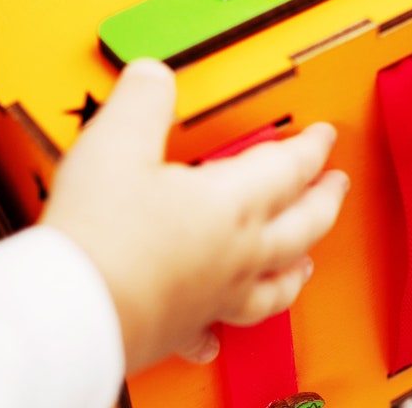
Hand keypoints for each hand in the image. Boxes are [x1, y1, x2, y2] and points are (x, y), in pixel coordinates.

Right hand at [41, 59, 348, 372]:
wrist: (74, 307)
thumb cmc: (100, 236)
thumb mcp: (117, 142)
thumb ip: (142, 102)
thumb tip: (154, 76)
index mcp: (229, 204)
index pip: (289, 169)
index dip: (311, 148)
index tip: (323, 137)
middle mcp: (233, 254)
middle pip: (301, 227)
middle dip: (324, 202)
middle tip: (336, 187)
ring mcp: (212, 296)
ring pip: (274, 286)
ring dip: (296, 268)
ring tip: (305, 261)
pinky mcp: (180, 328)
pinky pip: (213, 332)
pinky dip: (221, 332)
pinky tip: (217, 336)